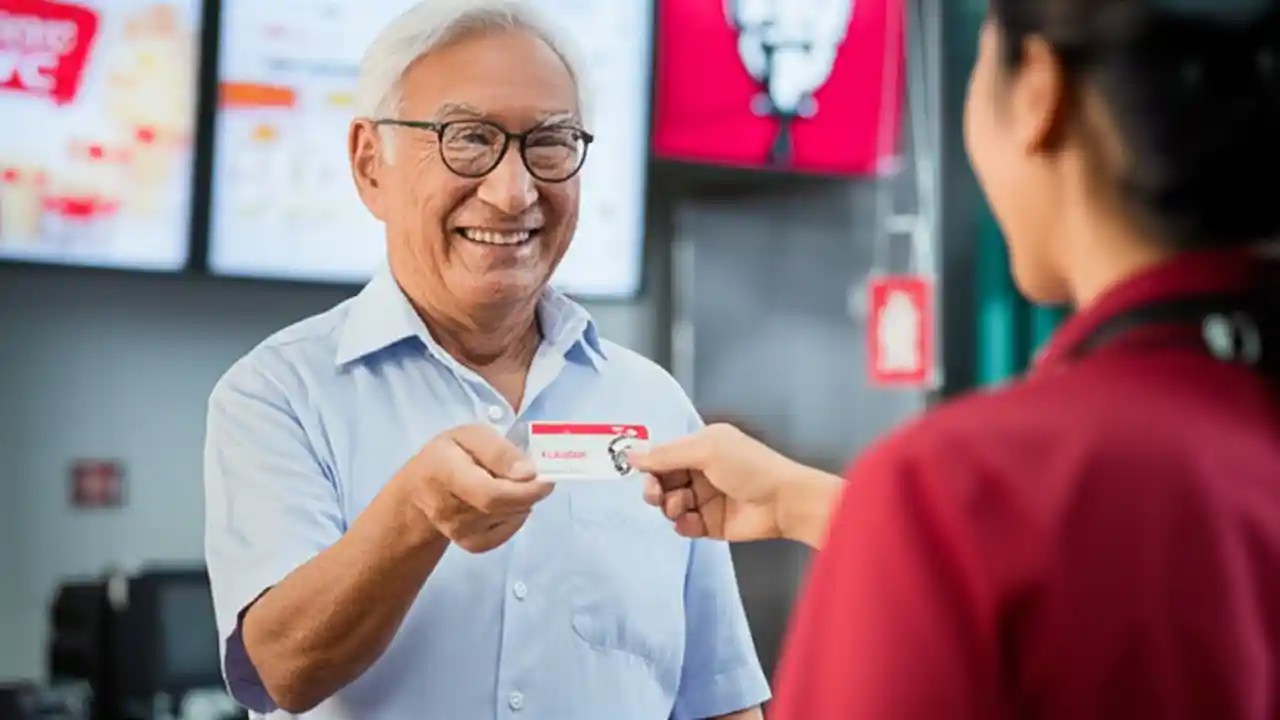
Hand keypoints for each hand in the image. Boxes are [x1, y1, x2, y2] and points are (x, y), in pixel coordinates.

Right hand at [394, 424, 553, 552]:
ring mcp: (458, 531)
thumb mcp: (471, 436)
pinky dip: (516, 517)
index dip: (524, 490)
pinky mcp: (470, 544)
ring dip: (522, 500)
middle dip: (529, 492)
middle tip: (539, 476)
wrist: (421, 490)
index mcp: (445, 472)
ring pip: (509, 517)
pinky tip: (510, 503)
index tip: (545, 478)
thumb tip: (529, 473)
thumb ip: (499, 450)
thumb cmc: (450, 455)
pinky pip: (506, 533)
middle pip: (504, 507)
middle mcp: (448, 508)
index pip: (490, 494)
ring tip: (513, 483)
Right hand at [627, 424, 797, 541]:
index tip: (646, 475)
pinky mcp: (710, 524)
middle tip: (656, 495)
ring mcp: (705, 498)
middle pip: (663, 481)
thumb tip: (631, 454)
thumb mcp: (706, 450)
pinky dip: (683, 524)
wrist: (783, 501)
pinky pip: (684, 525)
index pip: (664, 455)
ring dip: (670, 506)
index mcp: (701, 447)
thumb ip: (666, 454)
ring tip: (683, 506)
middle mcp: (701, 471)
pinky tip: (692, 522)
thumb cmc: (750, 467)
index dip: (652, 466)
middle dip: (656, 489)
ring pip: (670, 504)